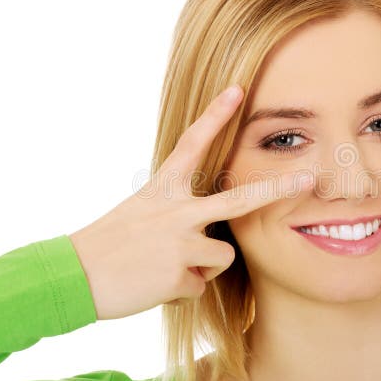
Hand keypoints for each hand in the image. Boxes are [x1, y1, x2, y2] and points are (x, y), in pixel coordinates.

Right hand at [68, 85, 312, 319]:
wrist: (72, 275)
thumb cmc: (106, 245)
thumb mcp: (138, 214)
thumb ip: (175, 213)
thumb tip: (209, 236)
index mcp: (162, 189)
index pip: (192, 145)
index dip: (215, 116)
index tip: (237, 89)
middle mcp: (175, 210)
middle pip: (239, 200)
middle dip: (278, 190)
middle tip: (308, 179)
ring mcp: (180, 241)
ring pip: (222, 256)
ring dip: (200, 268)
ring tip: (163, 268)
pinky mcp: (180, 273)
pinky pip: (200, 285)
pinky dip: (182, 291)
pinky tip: (154, 285)